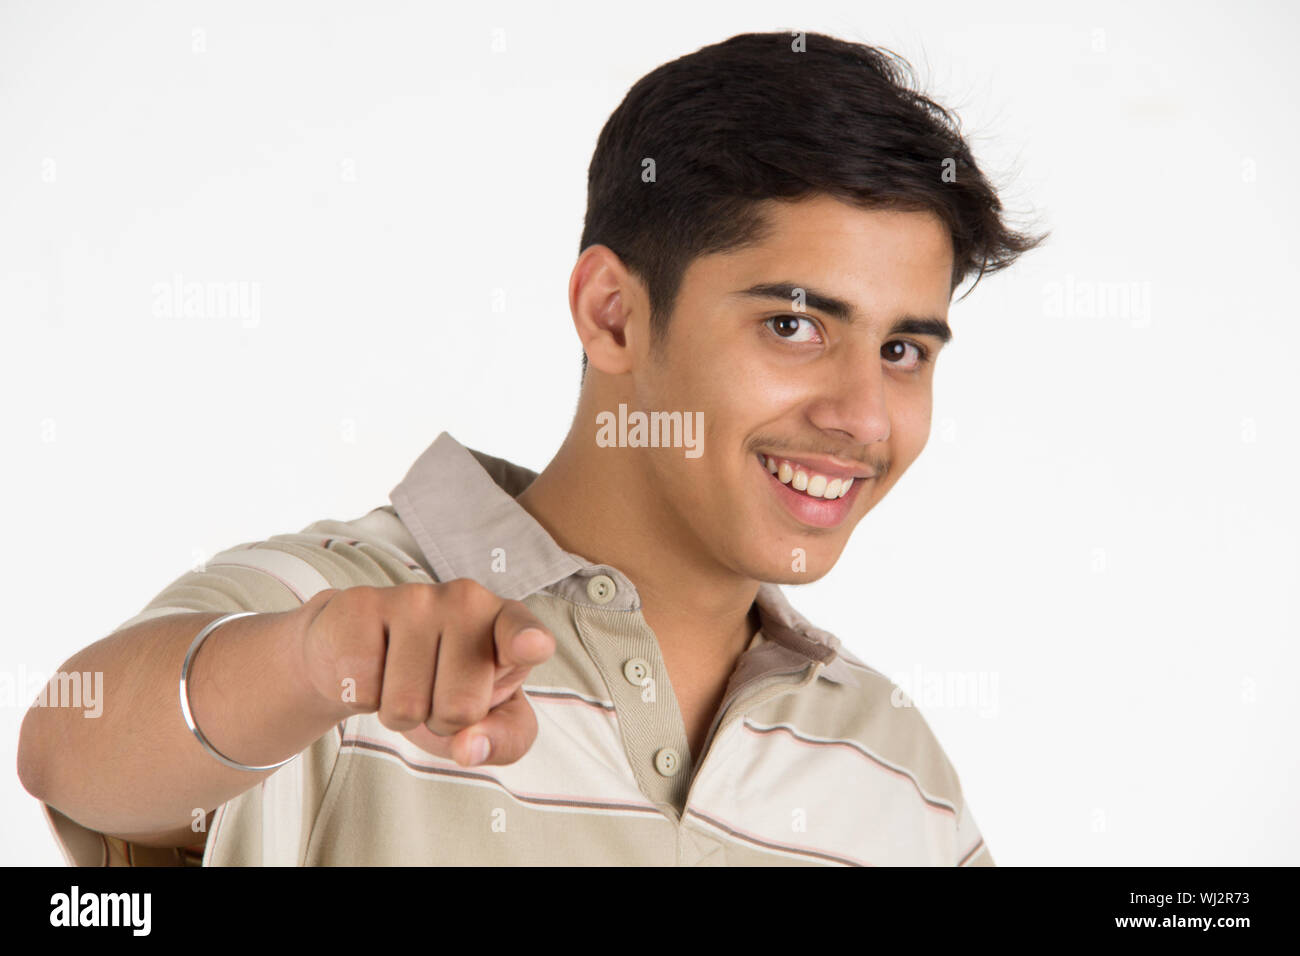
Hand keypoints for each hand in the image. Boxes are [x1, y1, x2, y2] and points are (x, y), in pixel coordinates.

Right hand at [296, 580, 555, 766]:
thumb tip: (468, 748)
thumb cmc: (442, 687)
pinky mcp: (363, 605)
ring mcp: (414, 597)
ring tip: (401, 682)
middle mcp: (467, 601)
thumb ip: (503, 740)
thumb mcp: (490, 720)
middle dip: (442, 721)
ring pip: (406, 706)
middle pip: (460, 707)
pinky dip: (361, 700)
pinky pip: (360, 691)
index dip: (528, 642)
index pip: (522, 633)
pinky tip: (368, 669)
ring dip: (400, 714)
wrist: (363, 656)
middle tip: (433, 693)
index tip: (532, 646)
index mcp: (507, 624)